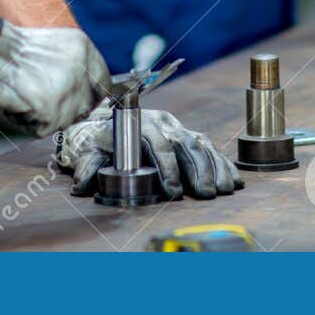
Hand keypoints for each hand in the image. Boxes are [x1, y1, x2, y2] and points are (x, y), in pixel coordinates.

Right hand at [0, 9, 110, 136]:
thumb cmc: (5, 48)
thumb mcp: (49, 46)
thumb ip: (69, 67)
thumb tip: (81, 92)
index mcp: (81, 48)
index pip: (101, 82)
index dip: (92, 95)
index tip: (87, 102)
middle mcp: (79, 68)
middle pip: (83, 105)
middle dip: (64, 109)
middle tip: (40, 101)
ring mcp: (65, 90)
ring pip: (62, 120)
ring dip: (43, 115)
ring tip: (22, 96)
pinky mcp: (49, 109)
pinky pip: (41, 127)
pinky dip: (27, 120)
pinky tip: (16, 103)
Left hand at [56, 102, 240, 199]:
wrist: (106, 120)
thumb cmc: (99, 139)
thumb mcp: (89, 149)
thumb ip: (88, 166)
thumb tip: (82, 184)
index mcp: (140, 123)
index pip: (158, 145)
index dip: (168, 168)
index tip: (174, 191)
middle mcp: (163, 122)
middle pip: (185, 143)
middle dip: (198, 170)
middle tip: (205, 194)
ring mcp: (177, 127)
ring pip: (201, 144)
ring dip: (214, 167)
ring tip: (224, 189)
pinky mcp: (187, 134)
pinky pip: (209, 146)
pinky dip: (222, 163)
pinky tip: (233, 179)